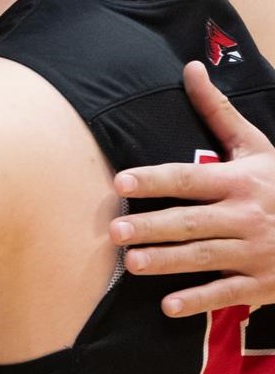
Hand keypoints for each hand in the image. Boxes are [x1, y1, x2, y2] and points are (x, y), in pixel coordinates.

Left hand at [113, 61, 274, 316]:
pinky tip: (168, 306)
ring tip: (131, 263)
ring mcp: (256, 253)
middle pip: (191, 222)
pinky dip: (198, 302)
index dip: (155, 179)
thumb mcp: (257, 147)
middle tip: (114, 231)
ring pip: (204, 258)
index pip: (190, 178)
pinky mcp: (262, 284)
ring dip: (167, 262)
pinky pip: (227, 294)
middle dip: (152, 226)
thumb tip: (190, 67)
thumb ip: (217, 112)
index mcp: (241, 182)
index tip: (121, 182)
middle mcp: (246, 217)